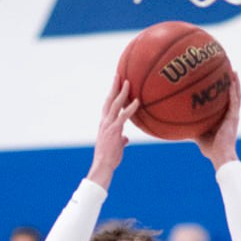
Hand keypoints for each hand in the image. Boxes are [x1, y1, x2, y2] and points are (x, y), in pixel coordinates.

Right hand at [87, 73, 138, 188]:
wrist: (103, 165)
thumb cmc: (109, 158)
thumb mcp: (115, 146)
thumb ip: (120, 139)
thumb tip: (126, 138)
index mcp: (104, 124)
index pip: (107, 105)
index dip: (111, 94)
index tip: (115, 84)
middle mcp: (105, 122)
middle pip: (109, 100)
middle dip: (114, 87)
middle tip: (118, 75)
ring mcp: (109, 125)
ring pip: (115, 104)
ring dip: (122, 92)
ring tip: (128, 81)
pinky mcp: (114, 130)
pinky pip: (124, 116)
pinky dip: (131, 108)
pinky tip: (137, 102)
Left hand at [197, 69, 240, 169]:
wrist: (220, 156)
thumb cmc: (210, 149)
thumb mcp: (198, 135)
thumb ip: (191, 127)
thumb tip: (177, 123)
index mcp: (223, 118)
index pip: (224, 102)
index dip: (224, 91)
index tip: (219, 80)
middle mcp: (230, 115)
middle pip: (232, 96)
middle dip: (231, 83)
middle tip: (228, 70)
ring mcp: (233, 116)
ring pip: (236, 96)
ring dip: (235, 83)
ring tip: (234, 71)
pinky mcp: (234, 117)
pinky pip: (234, 101)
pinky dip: (233, 91)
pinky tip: (231, 82)